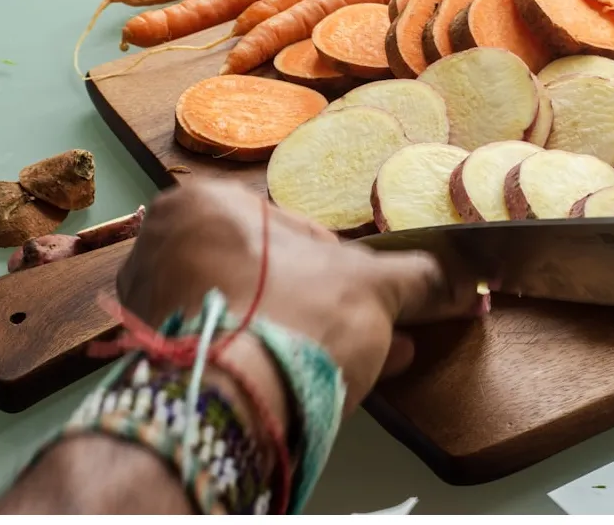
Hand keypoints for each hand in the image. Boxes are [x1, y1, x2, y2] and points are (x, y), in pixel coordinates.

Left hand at [115, 179, 487, 416]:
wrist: (227, 410)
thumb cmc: (292, 323)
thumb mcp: (372, 288)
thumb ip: (418, 277)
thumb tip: (463, 280)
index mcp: (206, 204)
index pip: (295, 230)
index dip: (343, 268)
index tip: (367, 299)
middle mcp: (162, 246)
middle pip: (267, 275)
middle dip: (319, 306)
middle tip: (356, 334)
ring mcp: (150, 306)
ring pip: (246, 316)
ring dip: (299, 336)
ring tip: (343, 365)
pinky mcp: (151, 360)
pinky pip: (222, 351)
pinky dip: (262, 362)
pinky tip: (304, 382)